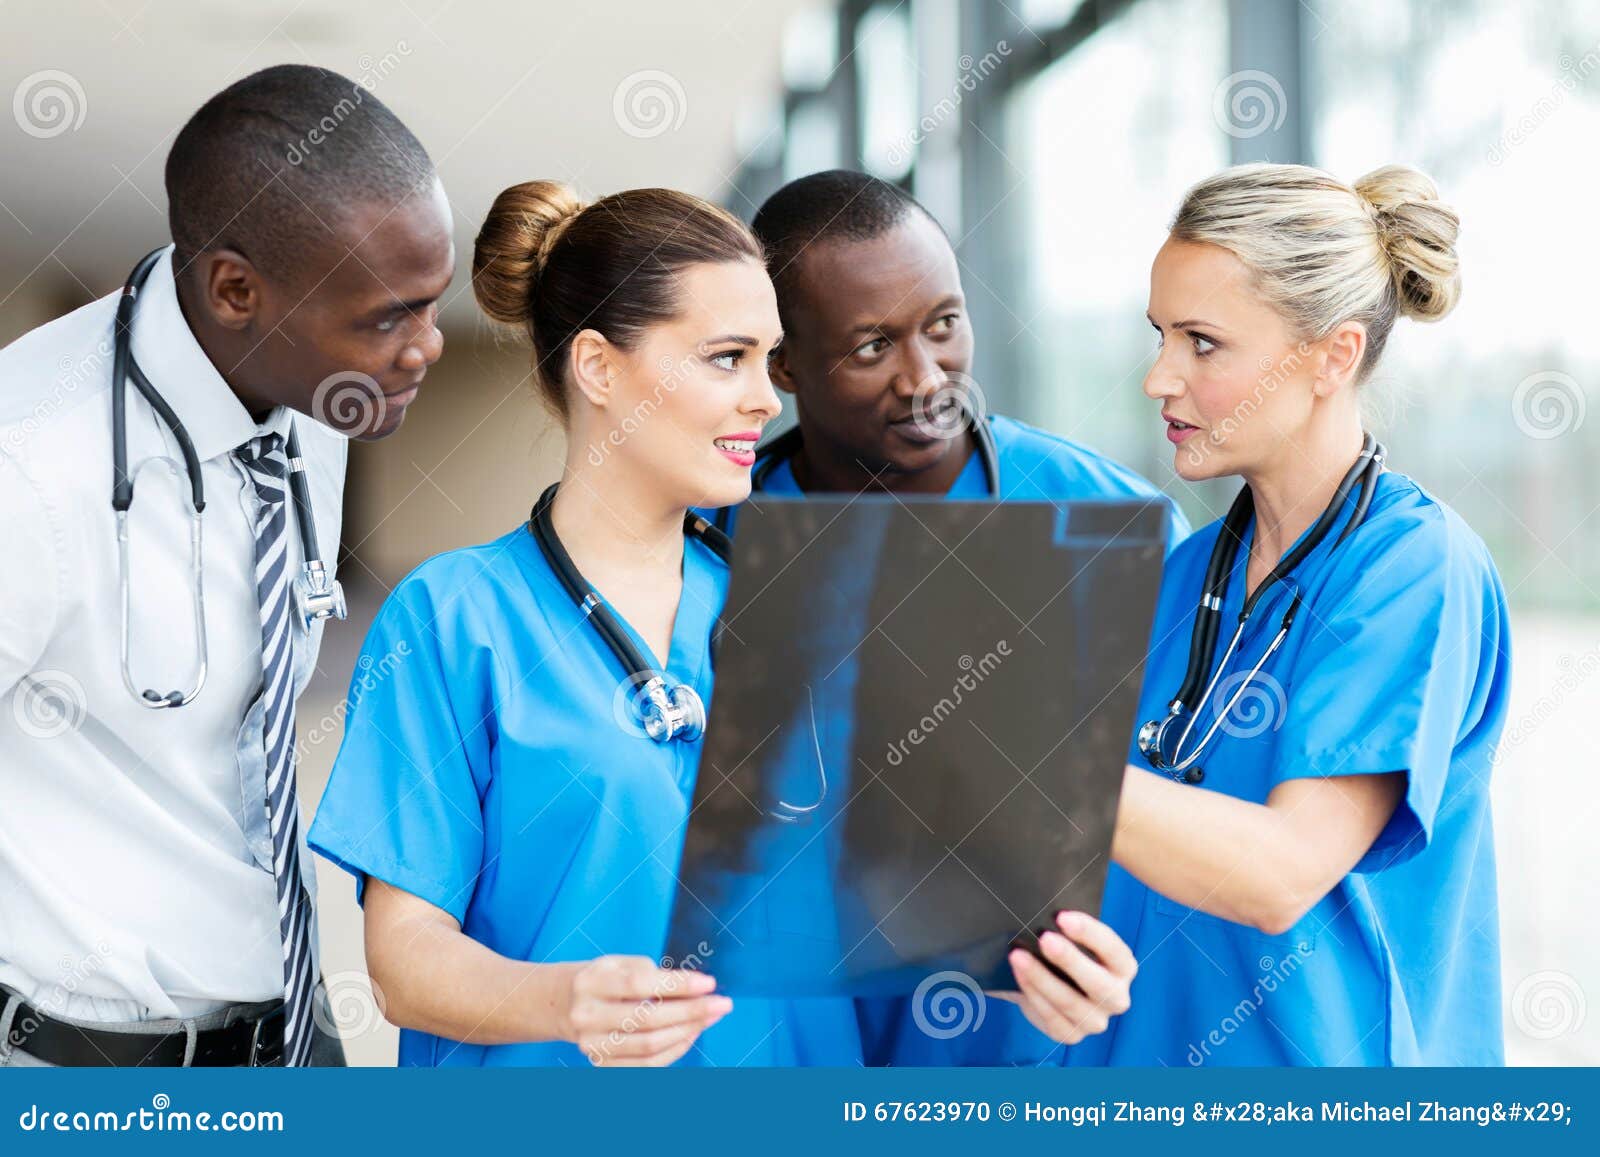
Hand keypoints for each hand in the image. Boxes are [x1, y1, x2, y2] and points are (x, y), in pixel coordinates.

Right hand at [559, 955, 731, 1065]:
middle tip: (722, 1003)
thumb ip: (653, 974)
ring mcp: (592, 1045)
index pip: (639, 984)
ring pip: (649, 1046)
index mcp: (591, 982)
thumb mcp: (620, 963)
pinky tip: (691, 1032)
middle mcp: (587, 1016)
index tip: (709, 982)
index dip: (677, 984)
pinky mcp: (602, 1064)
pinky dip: (675, 1049)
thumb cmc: (604, 980)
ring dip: (688, 1031)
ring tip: (711, 1017)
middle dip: (691, 1011)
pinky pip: (647, 1065)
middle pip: (647, 1019)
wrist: (565, 1005)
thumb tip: (697, 989)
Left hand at [991, 911, 1135, 1043]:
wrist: (1048, 985)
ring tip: (1018, 955)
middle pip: (1098, 983)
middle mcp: (1116, 997)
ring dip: (1042, 978)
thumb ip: (1068, 929)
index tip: (1062, 916)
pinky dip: (1033, 994)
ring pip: (1070, 1003)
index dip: (1089, 933)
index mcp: (1123, 968)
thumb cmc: (1064, 954)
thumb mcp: (1072, 940)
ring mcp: (1096, 1020)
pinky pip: (1052, 1017)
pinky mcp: (1072, 1034)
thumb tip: (1045, 912)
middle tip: (1044, 938)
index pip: (1113, 950)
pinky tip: (1019, 975)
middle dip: (1069, 960)